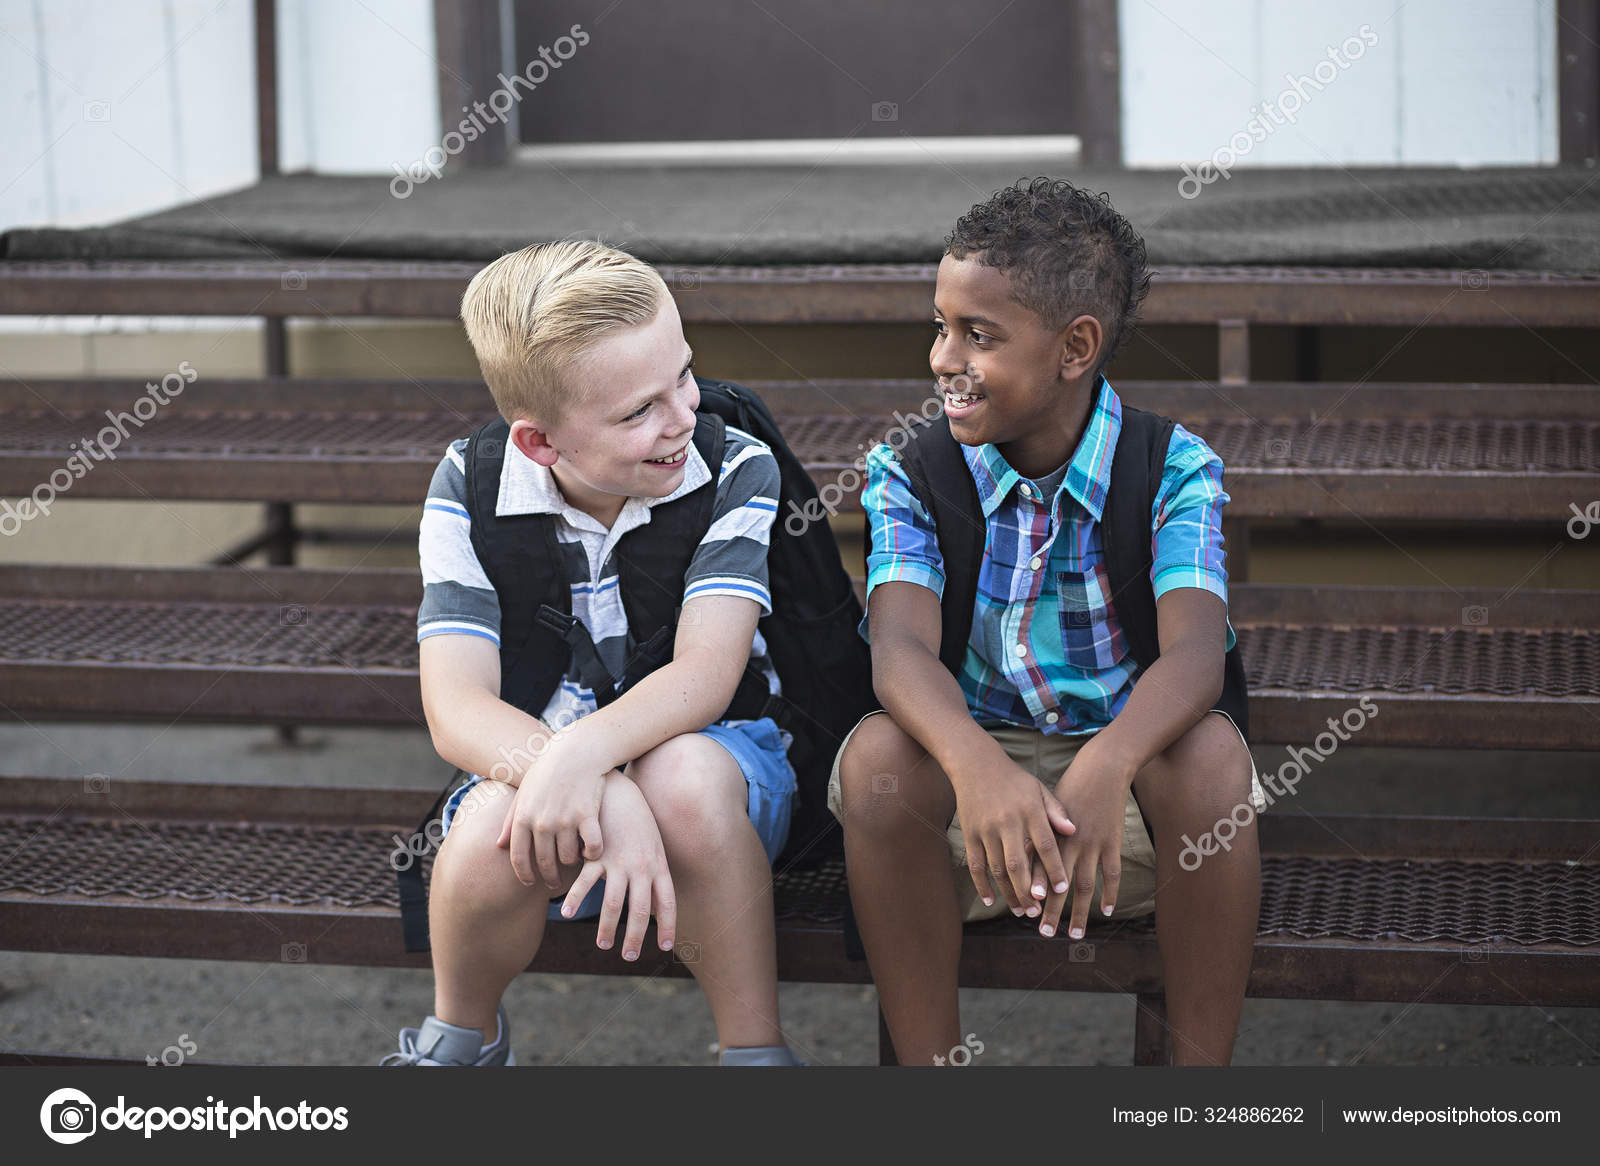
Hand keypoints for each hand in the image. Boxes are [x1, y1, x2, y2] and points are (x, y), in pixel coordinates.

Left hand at [496, 730, 606, 886]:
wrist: (576, 751)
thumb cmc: (548, 771)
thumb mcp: (523, 793)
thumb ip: (510, 820)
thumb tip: (498, 845)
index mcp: (523, 817)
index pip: (518, 857)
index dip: (523, 875)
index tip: (529, 882)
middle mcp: (542, 822)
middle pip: (544, 862)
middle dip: (548, 877)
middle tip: (553, 883)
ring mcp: (566, 820)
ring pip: (568, 858)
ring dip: (571, 863)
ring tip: (573, 861)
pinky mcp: (588, 816)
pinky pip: (592, 847)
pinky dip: (592, 853)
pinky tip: (592, 852)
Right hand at [557, 774, 676, 960]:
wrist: (617, 790)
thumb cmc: (636, 819)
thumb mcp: (652, 843)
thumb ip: (654, 872)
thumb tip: (658, 898)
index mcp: (658, 865)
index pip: (667, 902)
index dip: (667, 925)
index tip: (663, 946)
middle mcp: (641, 867)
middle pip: (641, 910)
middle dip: (635, 937)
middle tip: (628, 957)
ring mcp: (619, 862)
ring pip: (614, 903)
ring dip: (609, 928)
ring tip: (604, 945)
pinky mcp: (596, 855)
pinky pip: (586, 884)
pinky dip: (577, 901)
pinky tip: (567, 914)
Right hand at [952, 760, 1073, 914]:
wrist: (975, 764)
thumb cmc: (1014, 780)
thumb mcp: (1039, 789)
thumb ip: (1056, 811)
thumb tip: (1074, 831)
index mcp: (1029, 811)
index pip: (1045, 845)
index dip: (1054, 868)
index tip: (1063, 889)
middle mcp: (1008, 822)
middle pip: (1019, 864)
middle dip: (1029, 891)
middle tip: (1039, 912)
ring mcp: (986, 829)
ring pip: (998, 869)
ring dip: (1009, 893)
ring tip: (1021, 910)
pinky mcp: (970, 834)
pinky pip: (976, 864)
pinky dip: (982, 884)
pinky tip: (991, 900)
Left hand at [1034, 744, 1133, 938]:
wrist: (1101, 768)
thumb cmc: (1070, 786)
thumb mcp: (1046, 805)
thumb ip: (1035, 830)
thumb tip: (1018, 853)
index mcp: (1048, 833)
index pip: (1036, 869)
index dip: (1031, 892)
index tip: (1024, 912)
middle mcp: (1068, 843)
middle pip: (1057, 884)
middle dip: (1051, 910)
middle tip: (1045, 933)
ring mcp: (1092, 844)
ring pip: (1084, 886)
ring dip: (1079, 912)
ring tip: (1074, 934)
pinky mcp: (1112, 842)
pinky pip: (1112, 874)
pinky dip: (1110, 894)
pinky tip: (1106, 911)